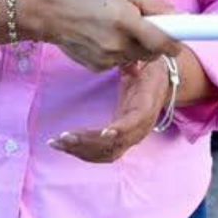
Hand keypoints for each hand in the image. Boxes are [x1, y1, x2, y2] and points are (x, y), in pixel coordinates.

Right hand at [19, 0, 178, 72]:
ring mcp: (106, 59)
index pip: (162, 41)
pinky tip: (102, 37)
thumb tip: (178, 16)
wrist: (48, 11)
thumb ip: (152, 5)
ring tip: (115, 27)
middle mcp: (117, 44)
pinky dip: (118, 52)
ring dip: (135, 46)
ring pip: (136, 58)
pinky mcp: (97, 67)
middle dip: (153, 41)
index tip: (179, 39)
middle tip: (141, 24)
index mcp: (125, 21)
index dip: (175, 42)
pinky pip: (119, 62)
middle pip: (152, 52)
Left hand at [50, 59, 171, 162]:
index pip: (135, 123)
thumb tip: (130, 64)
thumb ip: (135, 64)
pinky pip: (101, 154)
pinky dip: (81, 152)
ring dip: (80, 151)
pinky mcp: (121, 142)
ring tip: (56, 143)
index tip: (106, 133)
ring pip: (105, 153)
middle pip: (115, 144)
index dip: (122, 129)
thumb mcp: (146, 64)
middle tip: (64, 137)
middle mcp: (140, 129)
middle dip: (88, 143)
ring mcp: (131, 138)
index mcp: (146, 108)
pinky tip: (62, 146)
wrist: (161, 86)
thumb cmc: (149, 72)